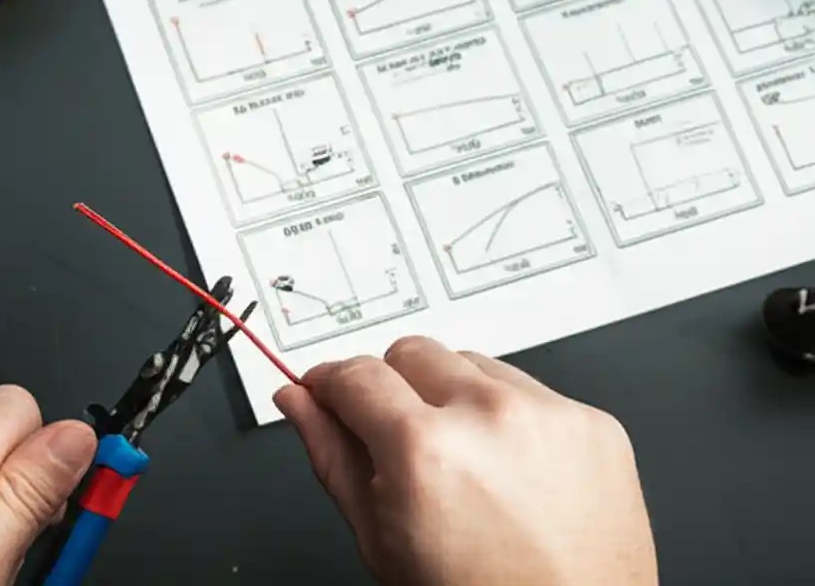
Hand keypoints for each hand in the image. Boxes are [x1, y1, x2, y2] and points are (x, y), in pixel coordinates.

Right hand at [275, 337, 655, 585]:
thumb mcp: (380, 539)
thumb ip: (331, 456)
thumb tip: (298, 401)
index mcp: (423, 449)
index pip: (354, 373)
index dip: (329, 382)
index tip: (327, 394)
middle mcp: (489, 416)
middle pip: (410, 351)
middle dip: (391, 386)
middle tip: (398, 439)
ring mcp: (549, 414)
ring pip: (470, 363)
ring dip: (452, 397)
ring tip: (463, 461)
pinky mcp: (593, 421)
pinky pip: (529, 389)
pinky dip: (508, 417)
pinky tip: (509, 468)